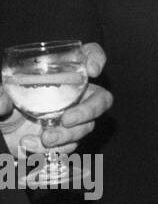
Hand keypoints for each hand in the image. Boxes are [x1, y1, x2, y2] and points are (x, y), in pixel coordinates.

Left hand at [1, 41, 111, 159]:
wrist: (1, 134)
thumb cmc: (4, 105)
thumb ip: (0, 97)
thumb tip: (2, 103)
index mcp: (61, 73)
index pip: (88, 55)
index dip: (96, 58)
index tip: (93, 70)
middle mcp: (73, 94)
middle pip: (101, 98)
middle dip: (89, 110)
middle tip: (67, 120)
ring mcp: (73, 117)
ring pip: (87, 126)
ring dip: (68, 135)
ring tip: (45, 138)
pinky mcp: (67, 138)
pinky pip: (71, 145)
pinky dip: (53, 148)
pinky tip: (31, 144)